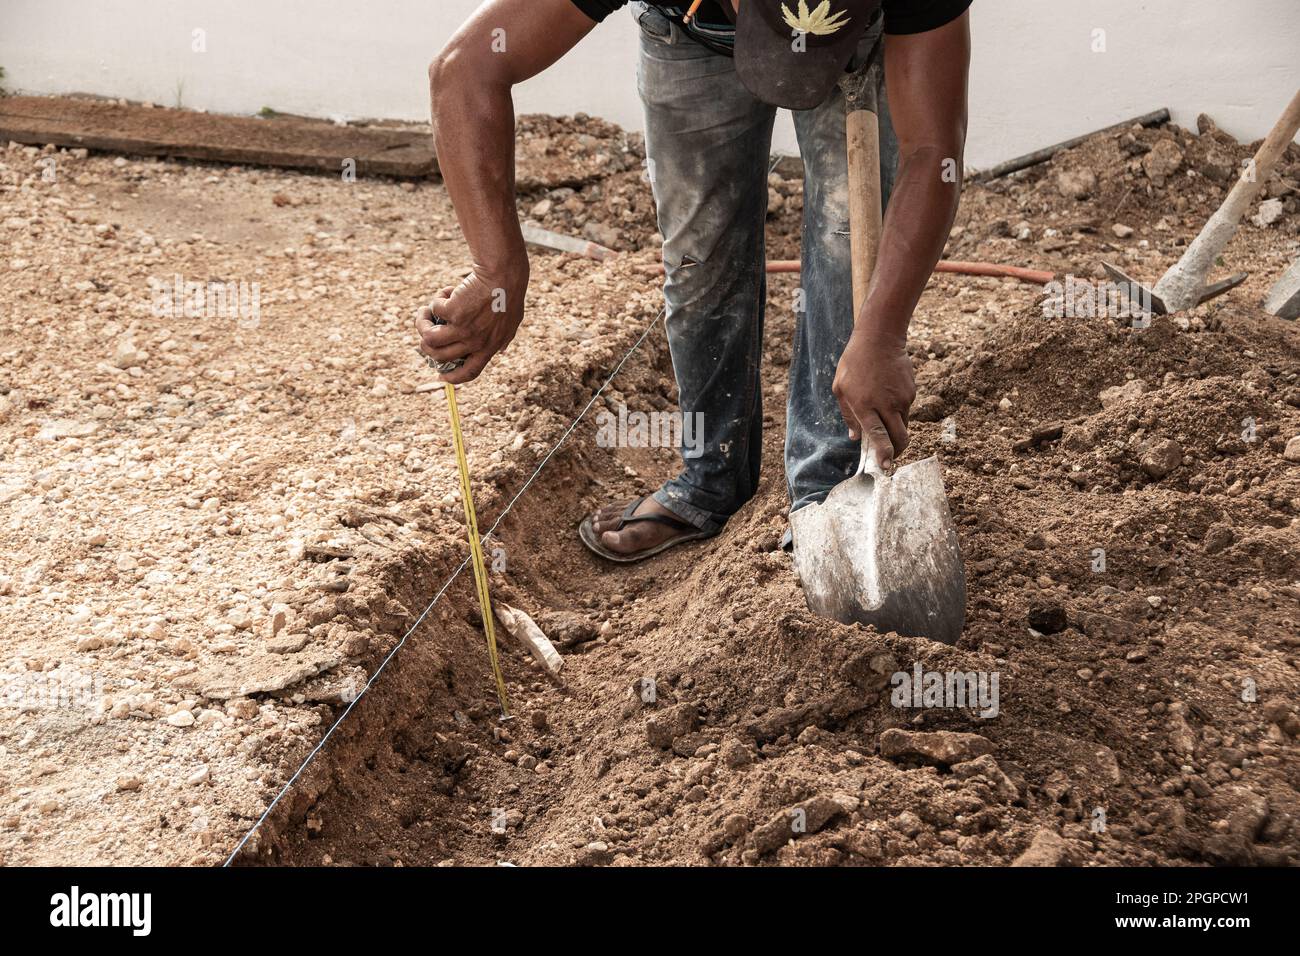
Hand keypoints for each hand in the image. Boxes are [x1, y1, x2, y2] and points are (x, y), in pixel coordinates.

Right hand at [414, 262, 527, 383]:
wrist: (503, 274)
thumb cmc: (509, 295)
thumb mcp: (511, 323)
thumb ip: (503, 339)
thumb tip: (500, 350)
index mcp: (489, 348)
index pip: (469, 373)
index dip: (453, 378)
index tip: (441, 377)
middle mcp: (475, 342)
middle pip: (440, 357)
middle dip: (426, 345)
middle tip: (425, 330)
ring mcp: (463, 329)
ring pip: (428, 339)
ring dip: (422, 324)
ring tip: (425, 312)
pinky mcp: (452, 312)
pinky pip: (434, 310)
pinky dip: (436, 300)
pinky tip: (448, 291)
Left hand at [832, 330, 915, 470]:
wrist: (880, 339)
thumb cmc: (854, 363)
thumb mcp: (840, 389)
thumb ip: (848, 415)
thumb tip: (855, 437)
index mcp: (865, 405)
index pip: (878, 435)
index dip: (883, 453)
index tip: (886, 467)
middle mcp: (886, 404)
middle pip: (899, 438)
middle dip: (896, 452)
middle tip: (889, 457)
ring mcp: (901, 398)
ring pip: (903, 426)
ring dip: (895, 431)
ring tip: (883, 416)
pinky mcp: (911, 392)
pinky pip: (905, 410)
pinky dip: (897, 412)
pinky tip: (887, 395)